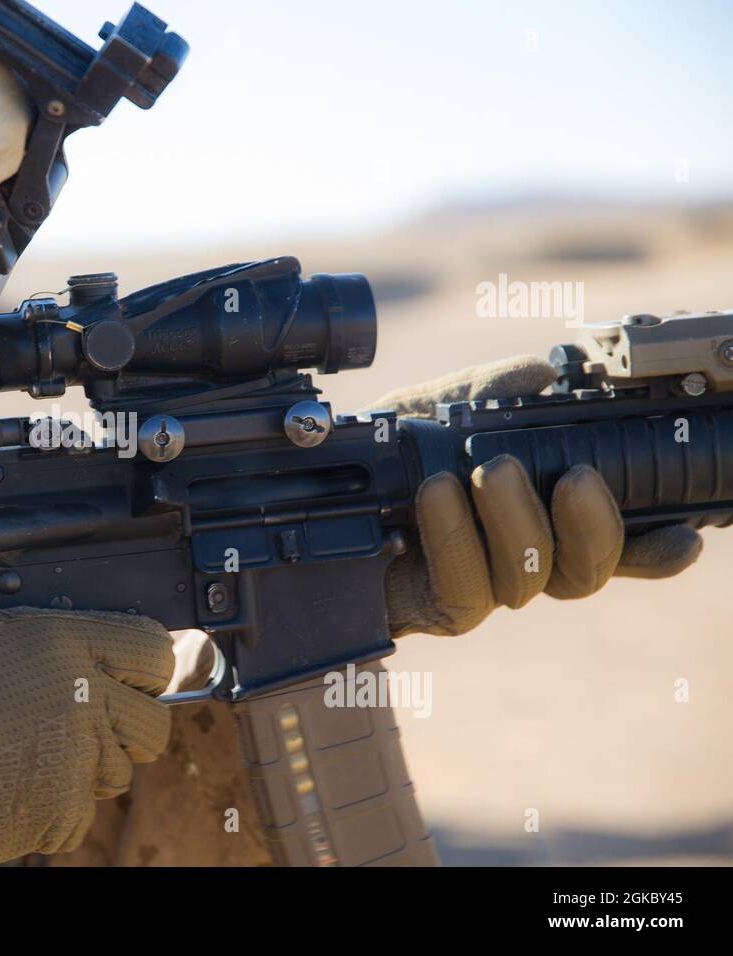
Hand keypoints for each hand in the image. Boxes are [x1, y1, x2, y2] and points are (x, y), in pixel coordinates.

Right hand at [0, 608, 172, 865]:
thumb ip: (45, 638)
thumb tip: (75, 641)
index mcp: (67, 642)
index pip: (153, 651)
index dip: (142, 670)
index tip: (131, 681)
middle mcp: (85, 697)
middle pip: (152, 723)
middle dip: (124, 729)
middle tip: (82, 729)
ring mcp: (79, 757)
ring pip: (118, 773)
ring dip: (85, 770)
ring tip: (31, 757)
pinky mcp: (65, 810)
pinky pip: (81, 812)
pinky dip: (54, 807)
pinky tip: (15, 786)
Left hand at [375, 356, 703, 636]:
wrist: (317, 494)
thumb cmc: (390, 454)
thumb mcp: (442, 409)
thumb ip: (494, 391)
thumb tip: (543, 375)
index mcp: (544, 514)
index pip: (619, 542)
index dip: (656, 548)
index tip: (686, 534)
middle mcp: (523, 558)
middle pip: (587, 571)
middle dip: (594, 526)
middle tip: (575, 477)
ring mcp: (484, 588)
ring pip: (529, 579)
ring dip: (514, 520)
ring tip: (484, 470)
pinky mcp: (438, 607)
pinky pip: (466, 589)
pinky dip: (456, 537)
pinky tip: (437, 494)